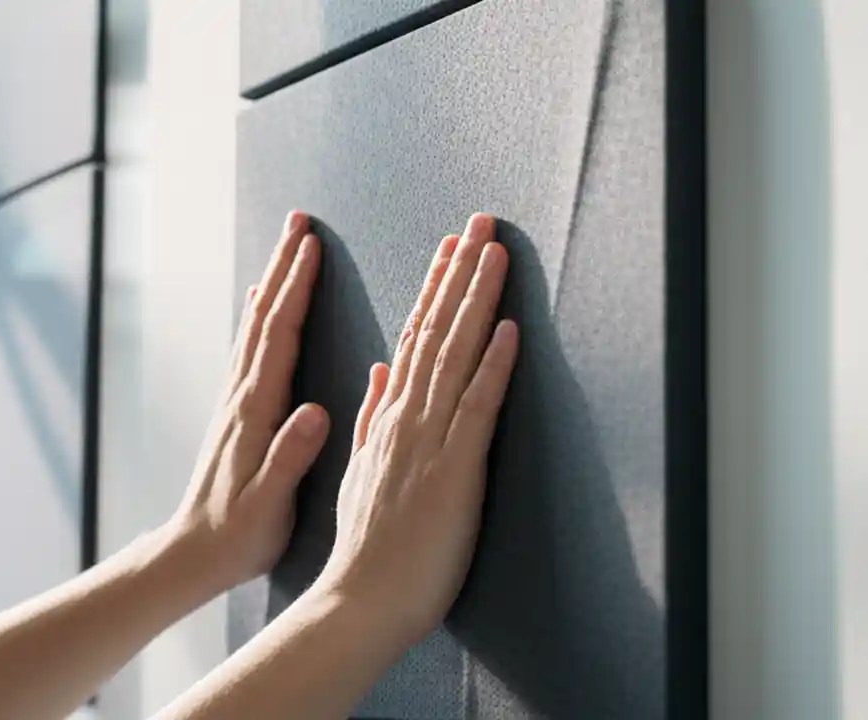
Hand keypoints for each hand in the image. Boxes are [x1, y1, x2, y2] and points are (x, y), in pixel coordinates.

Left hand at [171, 210, 328, 588]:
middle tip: (300, 222)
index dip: (297, 290)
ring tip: (289, 246)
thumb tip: (316, 412)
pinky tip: (263, 300)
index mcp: (255, 413)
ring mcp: (236, 401)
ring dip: (274, 281)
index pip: (279, 338)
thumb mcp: (268, 506)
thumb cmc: (235, 536)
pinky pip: (251, 346)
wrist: (191, 554)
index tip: (313, 248)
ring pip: (257, 326)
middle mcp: (242, 397)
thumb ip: (290, 458)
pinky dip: (261, 313)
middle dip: (285, 267)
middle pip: (265, 317)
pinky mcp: (237, 411)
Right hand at [315, 213, 518, 643]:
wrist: (359, 601)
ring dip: (476, 300)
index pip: (413, 338)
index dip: (435, 289)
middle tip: (480, 223)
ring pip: (454, 355)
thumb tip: (380, 371)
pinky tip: (508, 329)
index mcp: (388, 419)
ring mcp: (427, 440)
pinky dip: (493, 366)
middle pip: (435, 331)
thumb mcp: (359, 473)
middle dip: (459, 272)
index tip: (449, 249)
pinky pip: (476, 407)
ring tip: (494, 253)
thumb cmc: (366, 548)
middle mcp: (406, 417)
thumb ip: (370, 418)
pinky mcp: (453, 469)